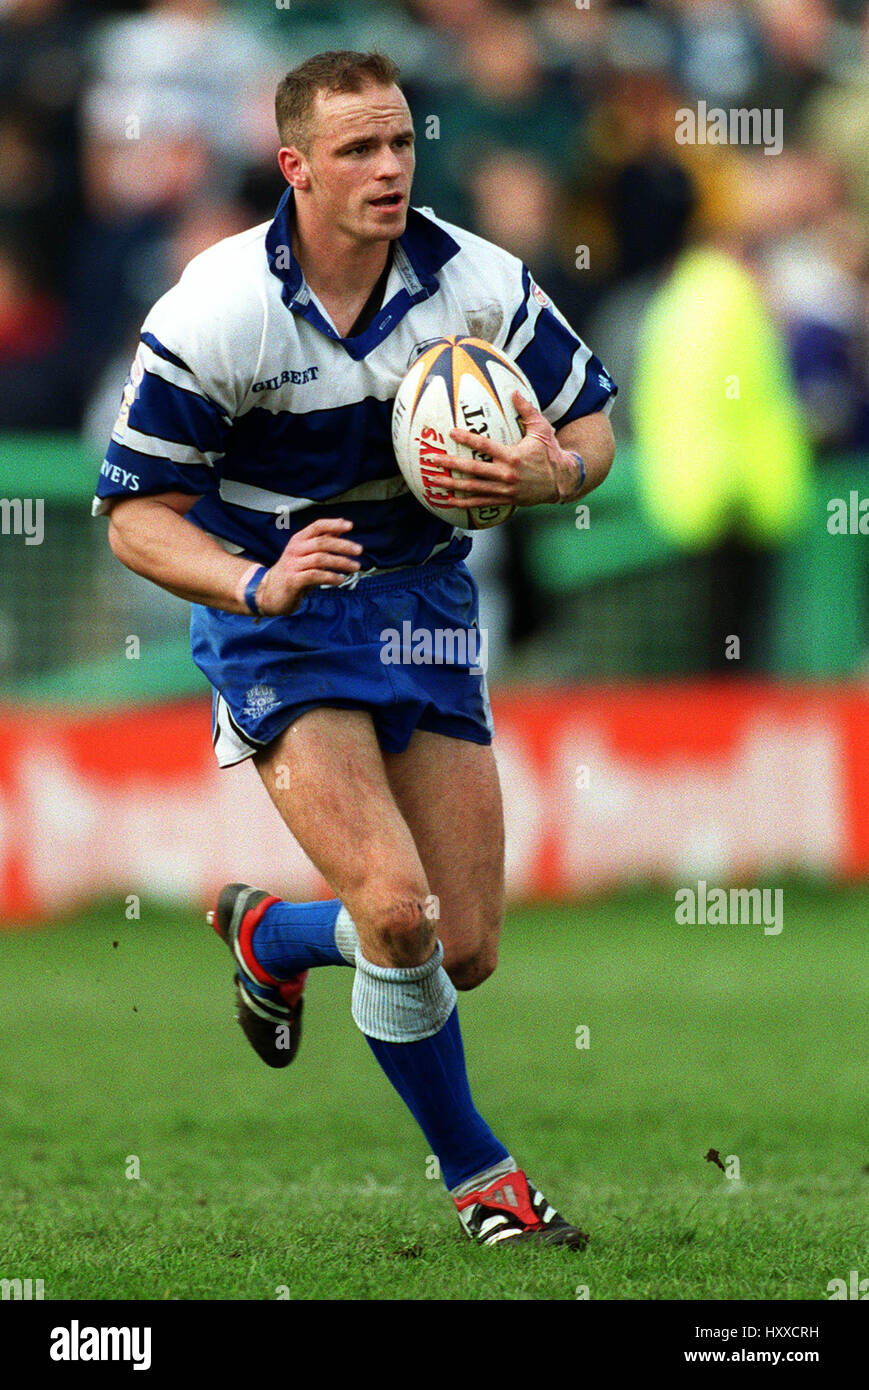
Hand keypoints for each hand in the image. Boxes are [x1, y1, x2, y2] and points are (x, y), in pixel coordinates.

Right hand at [254, 518, 362, 614]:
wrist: (268, 593)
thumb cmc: (292, 572)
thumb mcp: (306, 554)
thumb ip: (321, 541)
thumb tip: (340, 528)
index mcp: (298, 540)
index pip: (317, 526)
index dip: (334, 524)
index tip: (350, 526)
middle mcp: (295, 550)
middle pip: (322, 542)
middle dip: (343, 545)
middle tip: (359, 550)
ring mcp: (293, 565)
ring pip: (320, 559)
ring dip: (340, 562)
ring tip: (355, 567)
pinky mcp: (293, 581)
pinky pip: (315, 576)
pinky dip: (330, 577)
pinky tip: (340, 580)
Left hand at [429, 391, 579, 508]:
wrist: (562, 481)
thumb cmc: (550, 453)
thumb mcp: (542, 429)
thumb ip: (527, 411)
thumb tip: (514, 392)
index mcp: (512, 456)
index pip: (485, 446)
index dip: (467, 439)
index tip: (451, 433)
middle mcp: (506, 474)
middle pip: (473, 470)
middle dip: (450, 464)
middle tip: (432, 460)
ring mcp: (504, 490)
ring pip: (473, 488)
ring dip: (452, 485)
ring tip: (433, 481)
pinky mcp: (506, 500)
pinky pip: (482, 503)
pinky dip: (465, 502)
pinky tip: (450, 500)